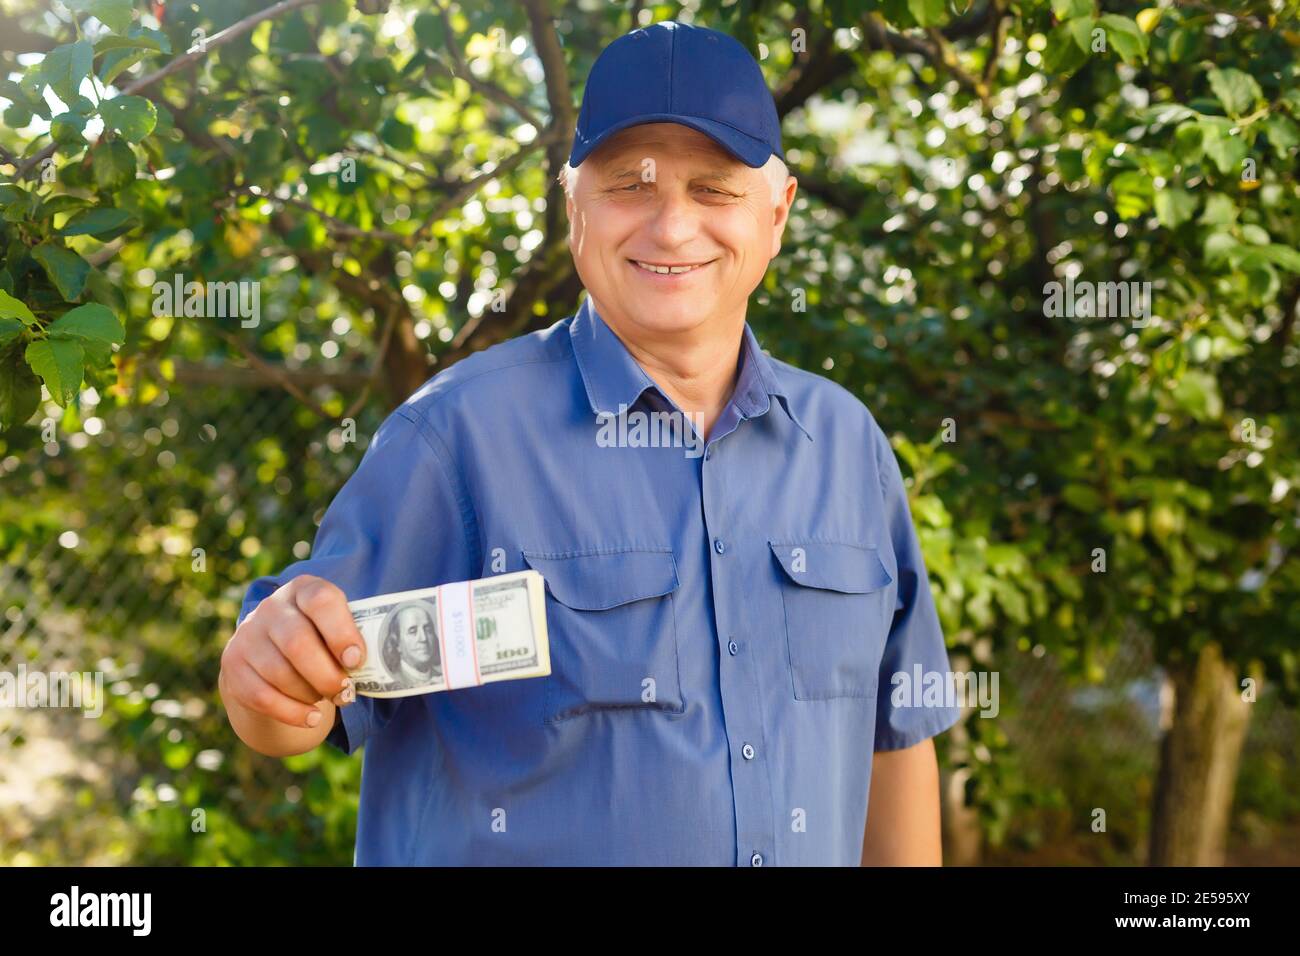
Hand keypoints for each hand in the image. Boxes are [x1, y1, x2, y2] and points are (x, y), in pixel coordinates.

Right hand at [219, 575, 364, 728]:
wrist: (271, 656)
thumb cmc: (319, 641)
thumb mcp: (335, 628)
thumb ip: (354, 639)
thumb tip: (382, 664)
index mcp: (303, 589)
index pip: (321, 600)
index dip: (341, 631)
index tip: (356, 661)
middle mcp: (271, 607)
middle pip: (297, 642)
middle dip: (327, 675)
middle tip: (345, 692)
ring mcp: (247, 635)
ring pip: (280, 673)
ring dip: (311, 694)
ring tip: (328, 700)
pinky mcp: (233, 665)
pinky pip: (263, 696)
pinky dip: (292, 712)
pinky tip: (313, 717)